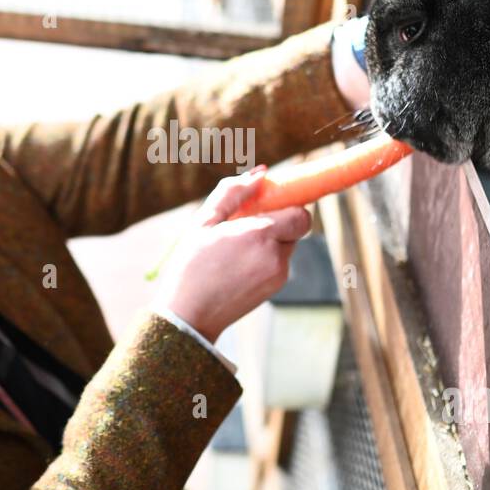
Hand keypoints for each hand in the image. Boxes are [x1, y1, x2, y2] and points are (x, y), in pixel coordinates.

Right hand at [152, 166, 311, 343]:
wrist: (189, 315)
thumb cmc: (191, 265)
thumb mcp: (204, 222)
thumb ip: (233, 193)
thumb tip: (261, 174)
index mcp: (260, 235)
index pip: (301, 213)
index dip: (288, 204)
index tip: (269, 202)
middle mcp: (276, 256)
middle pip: (296, 226)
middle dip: (276, 220)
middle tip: (245, 223)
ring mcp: (278, 275)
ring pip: (287, 244)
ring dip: (269, 239)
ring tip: (234, 248)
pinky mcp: (275, 287)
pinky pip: (279, 261)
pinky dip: (265, 256)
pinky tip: (237, 264)